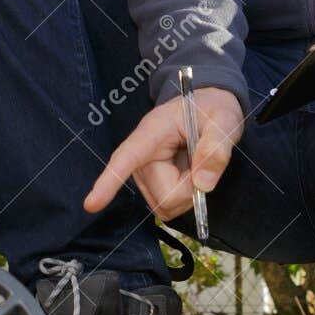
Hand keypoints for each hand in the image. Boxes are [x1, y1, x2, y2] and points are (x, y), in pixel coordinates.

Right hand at [84, 86, 243, 221]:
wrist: (206, 108)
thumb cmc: (212, 109)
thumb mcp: (223, 119)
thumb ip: (216, 147)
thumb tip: (202, 185)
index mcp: (151, 133)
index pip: (125, 159)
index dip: (108, 182)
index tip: (91, 204)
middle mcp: (141, 156)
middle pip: (164, 196)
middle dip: (191, 190)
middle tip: (205, 163)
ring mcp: (144, 173)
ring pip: (166, 205)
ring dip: (189, 193)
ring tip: (196, 164)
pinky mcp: (151, 184)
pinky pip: (168, 206)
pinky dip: (185, 197)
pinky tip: (190, 174)